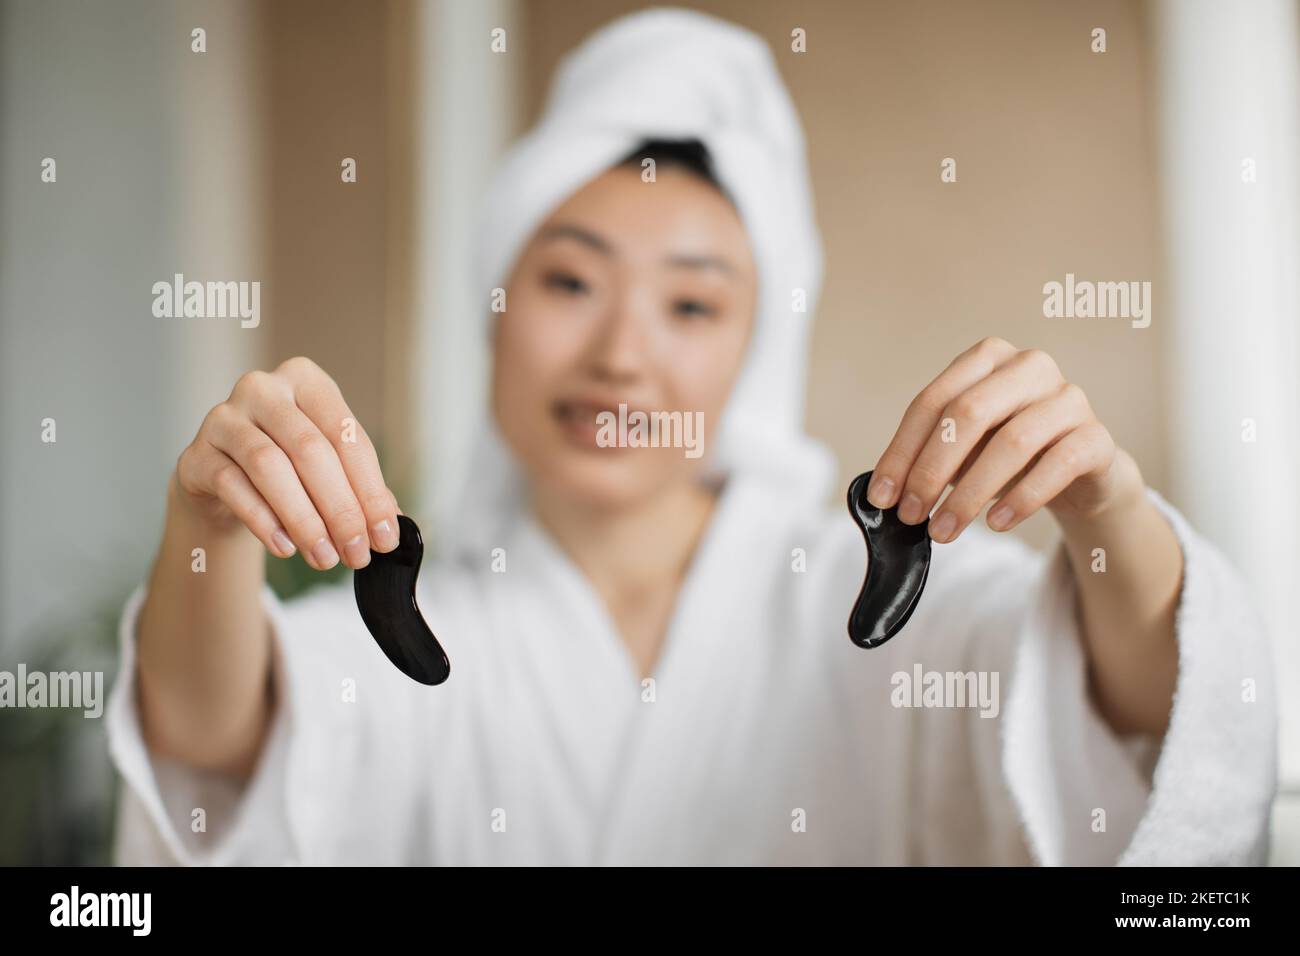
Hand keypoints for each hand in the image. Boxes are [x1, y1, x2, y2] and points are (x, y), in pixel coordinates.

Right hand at [174, 356, 400, 569]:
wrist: (221, 478)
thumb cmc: (288, 467)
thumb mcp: (329, 469)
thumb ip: (360, 491)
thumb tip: (390, 528)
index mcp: (307, 380)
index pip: (347, 437)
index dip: (370, 491)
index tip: (385, 536)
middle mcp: (263, 389)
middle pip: (310, 450)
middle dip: (340, 509)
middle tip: (357, 553)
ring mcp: (224, 418)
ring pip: (270, 467)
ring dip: (304, 519)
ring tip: (324, 557)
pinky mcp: (196, 454)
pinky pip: (232, 487)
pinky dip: (264, 521)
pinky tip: (286, 548)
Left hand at [866, 337, 1141, 542]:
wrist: (1078, 473)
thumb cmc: (1008, 455)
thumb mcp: (962, 451)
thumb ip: (927, 458)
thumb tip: (884, 492)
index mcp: (987, 358)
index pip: (932, 402)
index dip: (902, 452)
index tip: (881, 497)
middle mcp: (1029, 366)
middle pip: (968, 413)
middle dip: (931, 470)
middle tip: (911, 514)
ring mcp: (1067, 398)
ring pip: (1011, 442)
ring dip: (970, 493)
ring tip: (945, 530)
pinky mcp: (1096, 436)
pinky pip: (1056, 465)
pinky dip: (1020, 498)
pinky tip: (994, 523)